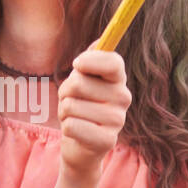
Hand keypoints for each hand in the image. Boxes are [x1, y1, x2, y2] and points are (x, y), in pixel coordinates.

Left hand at [57, 43, 131, 179]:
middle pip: (79, 83)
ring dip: (64, 112)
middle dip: (65, 92)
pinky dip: (67, 128)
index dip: (90, 61)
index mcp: (118, 79)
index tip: (77, 65)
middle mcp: (123, 98)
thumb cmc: (79, 106)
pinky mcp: (107, 141)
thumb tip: (100, 41)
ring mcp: (118, 120)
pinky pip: (72, 126)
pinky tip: (77, 133)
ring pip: (70, 106)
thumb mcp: (81, 80)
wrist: (80, 146)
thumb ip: (90, 60)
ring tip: (74, 118)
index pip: (113, 62)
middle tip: (72, 101)